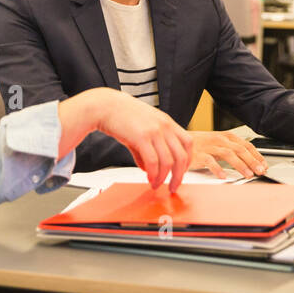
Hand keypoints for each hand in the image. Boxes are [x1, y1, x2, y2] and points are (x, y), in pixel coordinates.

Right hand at [58, 89, 193, 192]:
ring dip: (163, 178)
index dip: (187, 160)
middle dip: (179, 176)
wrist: (105, 106)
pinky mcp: (141, 137)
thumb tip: (147, 168)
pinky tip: (149, 178)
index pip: (188, 143)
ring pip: (168, 162)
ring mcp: (154, 131)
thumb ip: (148, 148)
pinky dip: (153, 173)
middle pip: (181, 156)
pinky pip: (152, 161)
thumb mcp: (142, 128)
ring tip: (156, 185)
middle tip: (173, 186)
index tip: (181, 172)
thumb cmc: (122, 116)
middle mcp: (164, 126)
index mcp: (167, 122)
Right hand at [187, 130, 267, 178]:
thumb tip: (249, 161)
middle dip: (252, 161)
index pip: (246, 145)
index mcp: (226, 136)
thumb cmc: (199, 144)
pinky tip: (223, 176)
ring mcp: (209, 146)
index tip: (264, 165)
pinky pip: (210, 162)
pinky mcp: (199, 154)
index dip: (257, 155)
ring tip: (247, 175)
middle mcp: (219, 139)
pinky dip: (218, 169)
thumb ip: (232, 150)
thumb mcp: (218, 144)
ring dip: (240, 165)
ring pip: (228, 154)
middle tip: (260, 171)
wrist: (178, 141)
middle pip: (240, 149)